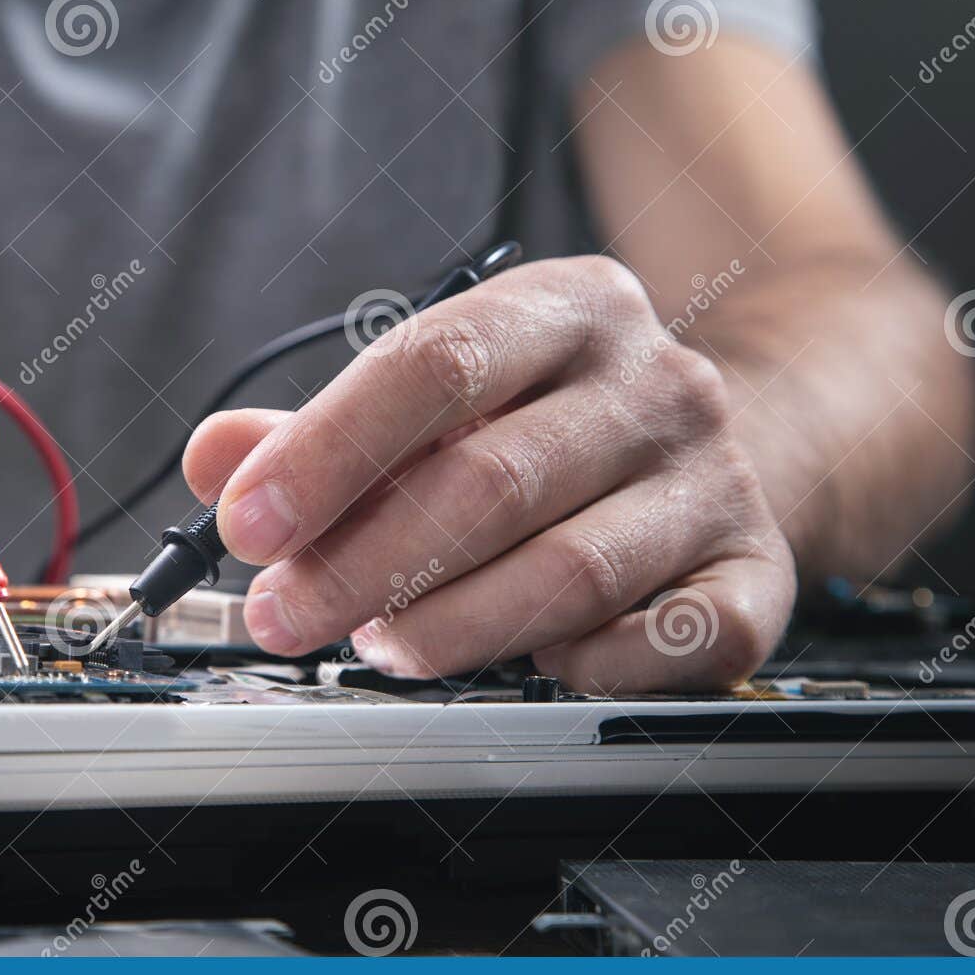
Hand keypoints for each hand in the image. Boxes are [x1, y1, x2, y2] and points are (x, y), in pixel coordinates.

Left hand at [183, 256, 794, 692]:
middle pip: (491, 480)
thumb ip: (325, 432)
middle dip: (365, 564)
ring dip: (450, 627)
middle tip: (290, 615)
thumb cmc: (555, 424)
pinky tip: (528, 666)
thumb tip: (218, 459)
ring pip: (568, 572)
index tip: (249, 526)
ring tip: (383, 644)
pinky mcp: (756, 574)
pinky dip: (578, 666)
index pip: (434, 365)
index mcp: (567, 308)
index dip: (327, 454)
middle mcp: (655, 382)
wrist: (735, 443)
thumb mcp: (446, 398)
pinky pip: (663, 642)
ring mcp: (715, 480)